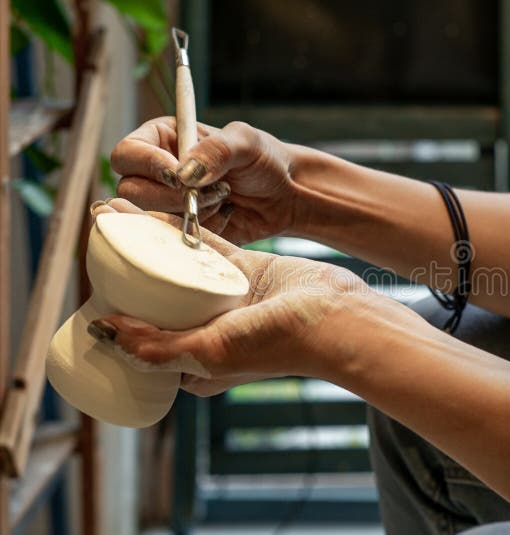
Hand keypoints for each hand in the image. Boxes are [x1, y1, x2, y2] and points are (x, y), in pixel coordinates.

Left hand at [88, 198, 383, 396]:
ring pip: (176, 269)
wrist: (336, 316)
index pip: (142, 339)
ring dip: (147, 245)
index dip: (115, 315)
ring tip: (117, 219)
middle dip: (125, 273)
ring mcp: (227, 300)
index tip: (90, 288)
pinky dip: (181, 232)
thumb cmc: (278, 344)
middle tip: (98, 246)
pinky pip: (206, 247)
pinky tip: (157, 213)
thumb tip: (103, 330)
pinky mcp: (245, 271)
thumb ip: (156, 347)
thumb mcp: (209, 353)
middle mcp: (210, 331)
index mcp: (197, 364)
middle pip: (156, 300)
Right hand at [111, 117, 298, 243]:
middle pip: (130, 192)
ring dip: (190, 213)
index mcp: (162, 140)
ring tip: (222, 199)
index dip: (147, 166)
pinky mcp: (182, 231)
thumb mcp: (245, 142)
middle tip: (209, 192)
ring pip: (150, 219)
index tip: (178, 176)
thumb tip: (183, 172)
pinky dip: (204, 231)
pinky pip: (177, 240)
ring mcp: (167, 205)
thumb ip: (215, 150)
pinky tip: (226, 215)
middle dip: (171, 196)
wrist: (285, 195)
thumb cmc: (264, 159)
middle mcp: (157, 173)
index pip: (127, 154)